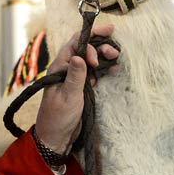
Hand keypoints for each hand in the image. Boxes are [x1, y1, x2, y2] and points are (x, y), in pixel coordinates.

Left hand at [34, 23, 119, 151]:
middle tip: (115, 51)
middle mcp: (68, 68)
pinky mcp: (82, 86)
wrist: (56, 136)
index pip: (75, 43)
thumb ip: (76, 76)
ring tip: (116, 57)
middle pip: (85, 48)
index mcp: (60, 66)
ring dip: (104, 56)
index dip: (91, 38)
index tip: (102, 48)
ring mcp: (76, 77)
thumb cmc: (58, 116)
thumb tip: (81, 56)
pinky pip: (94, 72)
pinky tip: (113, 69)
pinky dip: (104, 68)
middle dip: (101, 46)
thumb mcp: (69, 96)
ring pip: (91, 59)